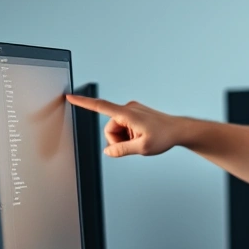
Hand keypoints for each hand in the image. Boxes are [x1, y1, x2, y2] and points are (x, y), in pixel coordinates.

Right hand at [66, 94, 180, 156]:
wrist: (178, 130)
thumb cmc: (164, 136)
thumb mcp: (142, 148)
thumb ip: (122, 150)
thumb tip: (108, 151)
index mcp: (127, 114)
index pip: (100, 106)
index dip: (83, 103)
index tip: (70, 97)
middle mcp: (127, 109)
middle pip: (109, 128)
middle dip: (117, 140)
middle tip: (134, 145)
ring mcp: (131, 110)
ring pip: (116, 129)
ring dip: (124, 138)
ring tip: (139, 140)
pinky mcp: (134, 114)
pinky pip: (123, 127)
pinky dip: (128, 135)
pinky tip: (140, 137)